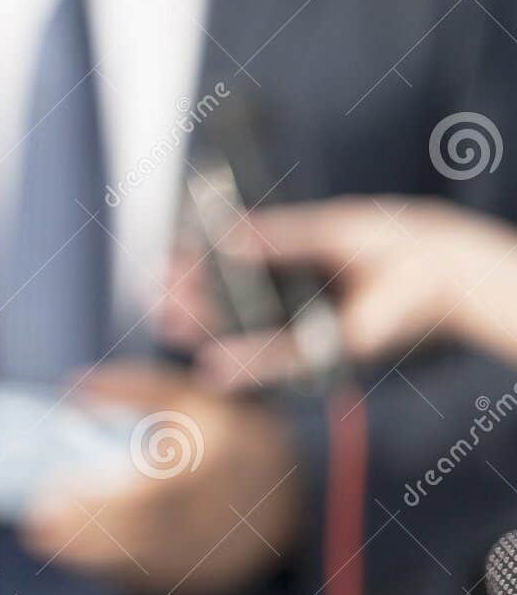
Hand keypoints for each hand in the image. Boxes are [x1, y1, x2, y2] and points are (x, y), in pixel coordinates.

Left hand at [21, 365, 302, 594]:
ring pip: (148, 564)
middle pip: (143, 535)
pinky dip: (117, 570)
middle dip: (84, 533)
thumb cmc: (229, 428)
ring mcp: (222, 554)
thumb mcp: (189, 395)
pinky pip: (159, 580)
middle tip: (36, 524)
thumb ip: (132, 387)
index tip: (51, 491)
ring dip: (92, 556)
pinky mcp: (214, 578)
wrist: (294, 485)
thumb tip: (69, 385)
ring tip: (47, 539)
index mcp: (220, 463)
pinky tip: (83, 555)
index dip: (98, 501)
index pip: (151, 495)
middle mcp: (223, 514)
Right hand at [187, 197, 516, 386]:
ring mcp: (303, 327)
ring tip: (168, 324)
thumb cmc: (388, 239)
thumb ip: (278, 236)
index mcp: (287, 266)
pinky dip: (246, 364)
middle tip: (157, 295)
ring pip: (244, 335)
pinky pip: (279, 360)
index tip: (166, 263)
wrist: (437, 265)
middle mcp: (291, 300)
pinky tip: (211, 365)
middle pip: (228, 305)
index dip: (195, 268)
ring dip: (203, 332)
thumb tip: (226, 237)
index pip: (229, 268)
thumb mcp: (326, 229)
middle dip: (189, 301)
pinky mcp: (324, 353)